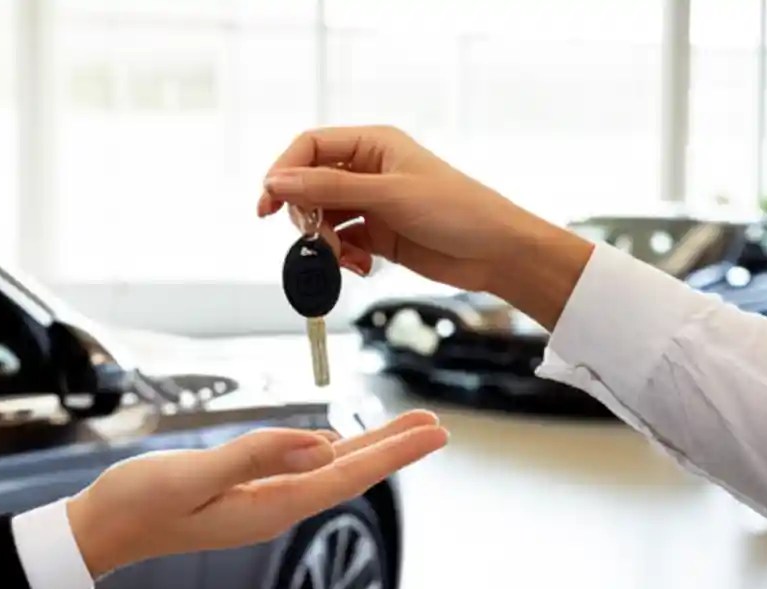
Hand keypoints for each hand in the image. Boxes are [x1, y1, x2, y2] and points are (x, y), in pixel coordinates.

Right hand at [65, 410, 446, 576]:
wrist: (104, 527)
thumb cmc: (140, 501)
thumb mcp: (194, 474)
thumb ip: (256, 456)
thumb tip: (321, 445)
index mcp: (270, 506)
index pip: (346, 475)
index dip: (394, 453)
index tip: (434, 433)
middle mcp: (275, 508)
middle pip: (349, 473)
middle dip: (395, 449)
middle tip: (438, 426)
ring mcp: (262, 503)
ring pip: (329, 470)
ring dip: (371, 448)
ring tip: (406, 429)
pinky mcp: (246, 494)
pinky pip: (302, 470)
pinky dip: (332, 451)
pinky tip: (341, 442)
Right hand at [256, 126, 592, 327]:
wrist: (496, 253)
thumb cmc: (459, 211)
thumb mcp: (388, 196)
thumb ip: (330, 190)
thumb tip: (278, 181)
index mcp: (374, 144)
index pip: (310, 147)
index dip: (284, 171)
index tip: (269, 202)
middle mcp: (369, 170)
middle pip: (310, 185)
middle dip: (305, 213)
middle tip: (312, 237)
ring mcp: (373, 204)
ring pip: (323, 218)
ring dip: (324, 240)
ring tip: (344, 256)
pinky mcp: (379, 235)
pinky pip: (342, 243)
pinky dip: (343, 257)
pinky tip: (360, 266)